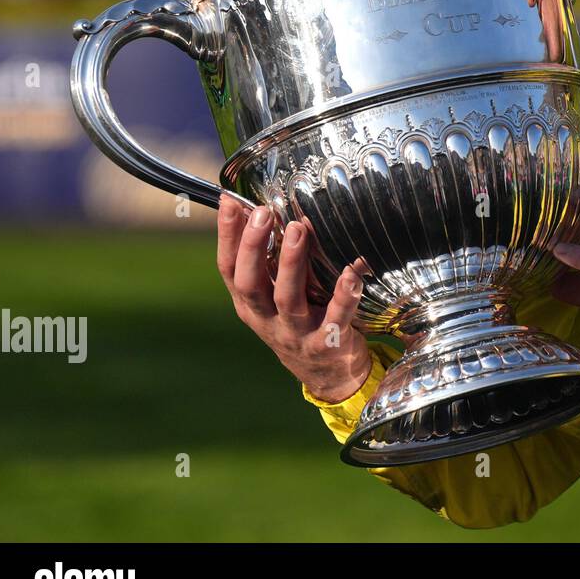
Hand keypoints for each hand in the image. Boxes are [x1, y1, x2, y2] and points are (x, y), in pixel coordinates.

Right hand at [216, 194, 373, 403]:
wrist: (327, 375)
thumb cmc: (300, 321)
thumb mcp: (275, 295)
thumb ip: (270, 262)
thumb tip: (264, 209)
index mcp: (250, 304)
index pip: (229, 268)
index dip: (227, 236)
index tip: (230, 203)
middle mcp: (266, 319)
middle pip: (250, 283)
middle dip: (253, 247)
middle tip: (263, 213)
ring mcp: (295, 334)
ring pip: (288, 299)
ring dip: (292, 263)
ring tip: (299, 229)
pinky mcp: (326, 344)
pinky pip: (335, 319)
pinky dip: (343, 296)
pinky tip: (352, 273)